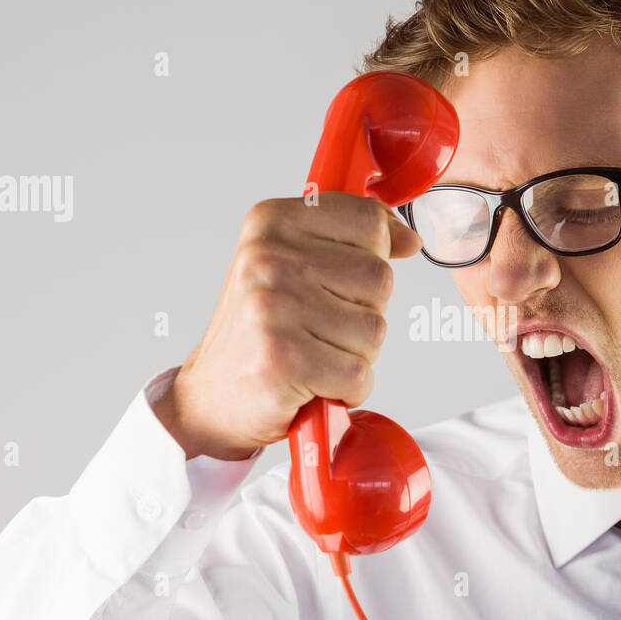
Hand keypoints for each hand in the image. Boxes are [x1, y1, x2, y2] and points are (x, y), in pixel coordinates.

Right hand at [152, 193, 421, 459]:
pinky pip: (358, 374)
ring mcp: (274, 308)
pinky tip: (311, 382)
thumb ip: (351, 244)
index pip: (369, 221)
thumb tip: (408, 239)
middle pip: (379, 277)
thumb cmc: (258, 333)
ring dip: (353, 355)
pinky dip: (345, 389)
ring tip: (312, 354)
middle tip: (317, 328)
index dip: (373, 258)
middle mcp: (269, 258)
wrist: (212, 397)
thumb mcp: (296, 265)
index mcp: (273, 222)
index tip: (343, 282)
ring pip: (375, 329)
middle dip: (362, 313)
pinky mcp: (284, 360)